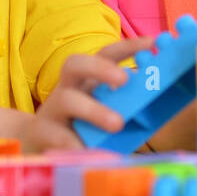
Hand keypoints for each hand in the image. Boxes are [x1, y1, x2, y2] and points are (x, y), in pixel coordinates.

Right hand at [20, 37, 155, 152]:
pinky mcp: (42, 134)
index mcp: (86, 79)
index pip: (104, 55)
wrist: (36, 144)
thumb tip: (160, 105)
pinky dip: (77, 145)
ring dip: (93, 110)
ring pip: (66, 99)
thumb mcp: (101, 110)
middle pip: (74, 64)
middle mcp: (67, 87)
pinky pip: (60, 137)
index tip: (150, 42)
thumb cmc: (79, 126)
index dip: (126, 47)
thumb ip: (123, 106)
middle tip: (124, 79)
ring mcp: (52, 110)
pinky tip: (92, 153)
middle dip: (100, 68)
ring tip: (117, 124)